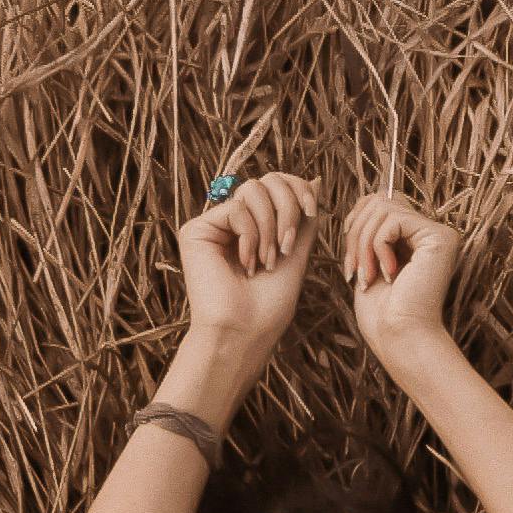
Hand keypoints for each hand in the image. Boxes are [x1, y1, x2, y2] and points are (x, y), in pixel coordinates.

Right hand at [177, 169, 317, 376]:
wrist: (244, 333)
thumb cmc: (269, 305)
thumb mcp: (297, 253)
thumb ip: (304, 216)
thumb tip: (315, 180)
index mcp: (256, 225)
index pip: (278, 184)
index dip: (298, 189)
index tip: (312, 211)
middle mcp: (233, 221)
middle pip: (268, 180)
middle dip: (287, 209)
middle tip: (287, 246)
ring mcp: (214, 225)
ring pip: (253, 189)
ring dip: (269, 226)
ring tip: (267, 261)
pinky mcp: (196, 230)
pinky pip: (235, 208)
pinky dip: (250, 235)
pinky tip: (246, 264)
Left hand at [345, 189, 460, 378]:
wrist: (400, 339)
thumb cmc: (383, 313)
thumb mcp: (369, 262)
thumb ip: (370, 230)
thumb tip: (364, 200)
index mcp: (415, 237)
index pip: (380, 201)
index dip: (355, 222)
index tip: (351, 260)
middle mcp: (430, 231)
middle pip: (379, 200)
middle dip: (356, 233)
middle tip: (354, 271)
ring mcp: (438, 233)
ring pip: (383, 207)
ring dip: (363, 243)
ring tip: (367, 276)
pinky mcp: (440, 237)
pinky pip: (392, 220)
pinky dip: (378, 246)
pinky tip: (387, 275)